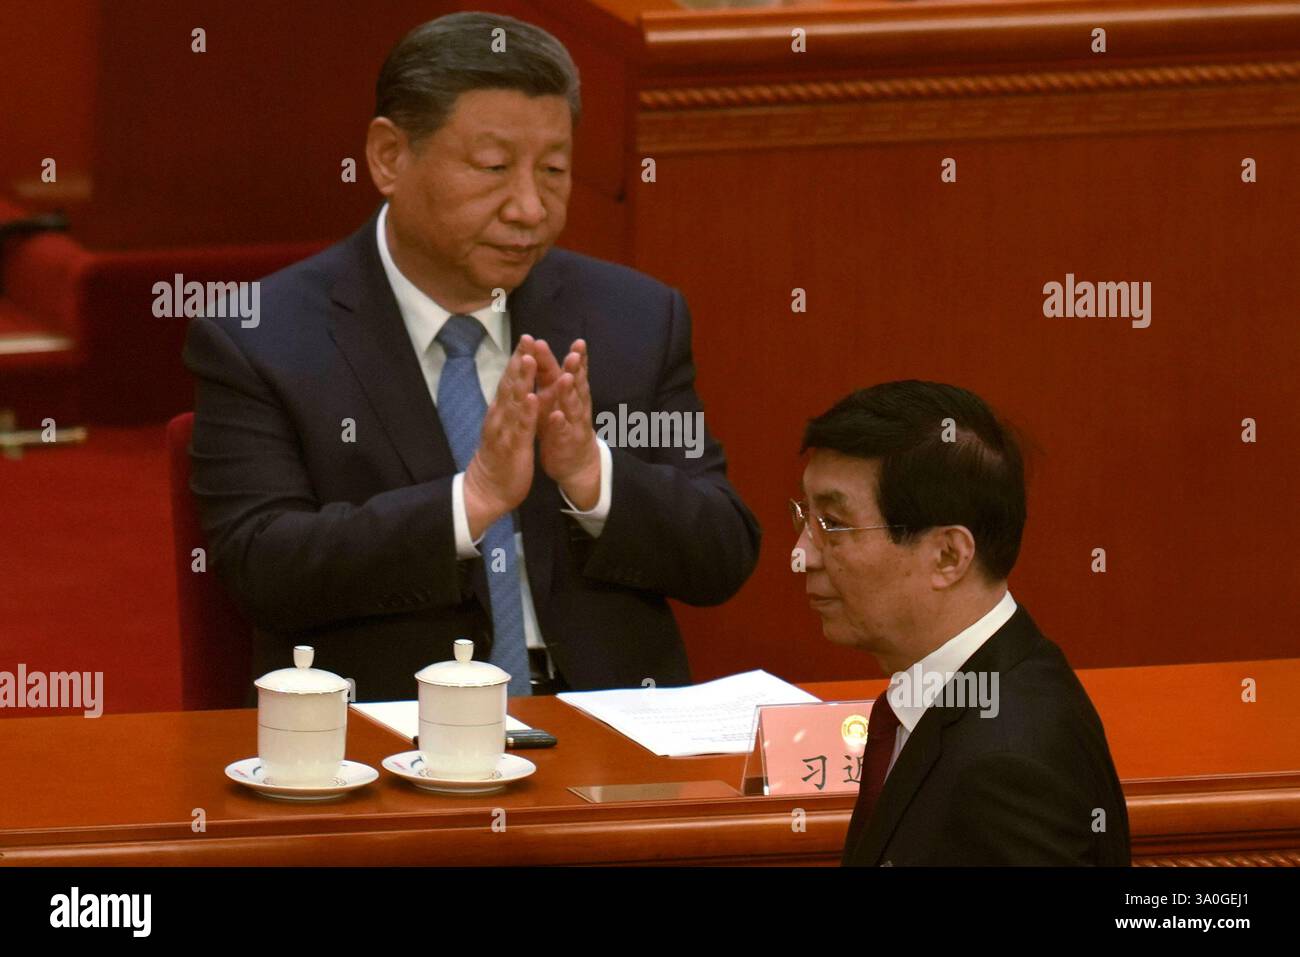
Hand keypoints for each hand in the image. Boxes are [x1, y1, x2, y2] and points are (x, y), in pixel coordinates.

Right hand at [463, 337, 538, 537]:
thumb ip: (509, 408)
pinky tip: (532, 397)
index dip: (518, 359)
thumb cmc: (500, 458)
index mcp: (502, 412)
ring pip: (513, 402)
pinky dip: (525, 412)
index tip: (528, 338)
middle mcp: (500, 417)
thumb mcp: (506, 428)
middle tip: (528, 337)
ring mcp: (504, 431)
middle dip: (519, 361)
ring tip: (528, 359)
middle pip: (509, 384)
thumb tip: (513, 389)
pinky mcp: (511, 447)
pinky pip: (519, 427)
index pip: (510, 381)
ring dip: (521, 380)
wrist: (487, 490)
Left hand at [533, 338, 599, 509]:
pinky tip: (557, 415)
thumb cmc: (561, 424)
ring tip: (566, 378)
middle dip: (575, 368)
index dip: (572, 356)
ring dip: (569, 392)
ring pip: (573, 406)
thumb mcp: (553, 397)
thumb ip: (549, 374)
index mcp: (568, 393)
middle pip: (576, 384)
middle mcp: (576, 405)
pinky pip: (563, 431)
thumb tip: (539, 347)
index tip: (575, 341)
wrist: (576, 462)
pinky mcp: (567, 441)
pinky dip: (560, 423)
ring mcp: (574, 424)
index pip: (568, 370)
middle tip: (574, 353)